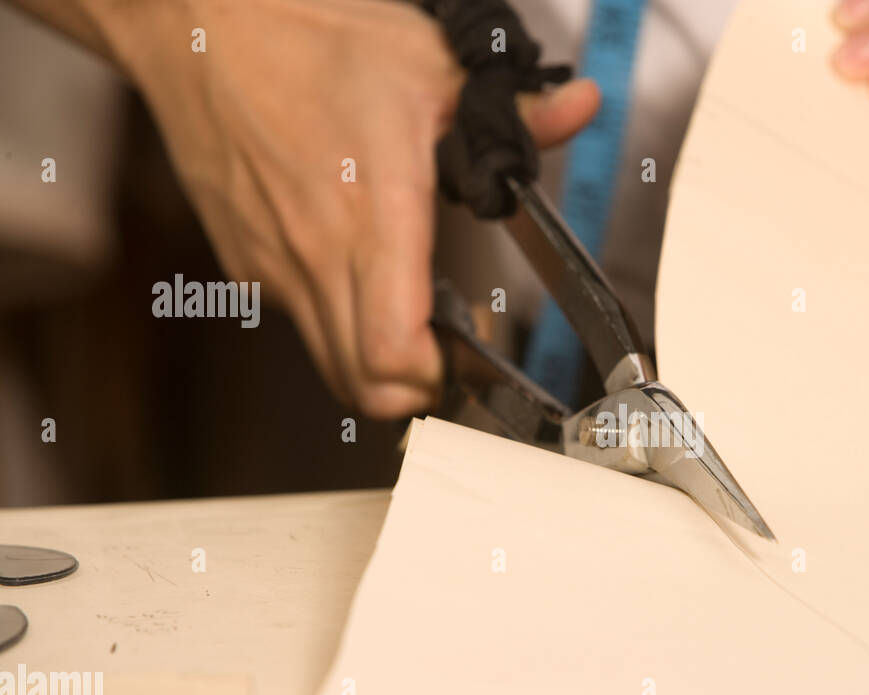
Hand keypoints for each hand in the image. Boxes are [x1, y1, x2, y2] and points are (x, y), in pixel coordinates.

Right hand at [105, 0, 597, 417]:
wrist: (193, 24)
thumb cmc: (302, 37)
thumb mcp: (429, 65)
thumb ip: (513, 110)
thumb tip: (579, 109)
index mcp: (369, 216)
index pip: (391, 354)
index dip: (437, 379)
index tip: (469, 356)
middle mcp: (315, 255)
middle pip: (363, 387)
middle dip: (417, 389)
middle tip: (450, 351)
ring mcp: (274, 266)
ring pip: (330, 363)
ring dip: (376, 364)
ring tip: (412, 315)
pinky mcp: (247, 263)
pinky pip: (300, 321)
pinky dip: (338, 323)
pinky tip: (360, 274)